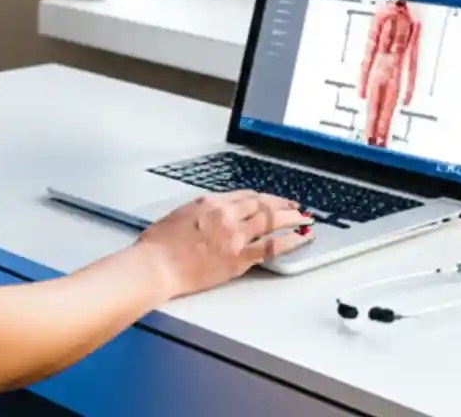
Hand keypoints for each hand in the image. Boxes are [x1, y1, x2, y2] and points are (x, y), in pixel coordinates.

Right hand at [135, 191, 313, 297]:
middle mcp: (227, 214)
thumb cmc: (158, 245)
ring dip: (292, 218)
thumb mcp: (179, 215)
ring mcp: (235, 236)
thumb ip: (200, 212)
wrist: (156, 265)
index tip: (270, 200)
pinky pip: (272, 247)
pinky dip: (290, 241)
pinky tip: (302, 238)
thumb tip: (210, 215)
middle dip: (281, 204)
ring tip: (305, 218)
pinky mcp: (239, 258)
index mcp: (211, 202)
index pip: (245, 196)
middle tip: (294, 206)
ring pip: (272, 221)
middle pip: (263, 204)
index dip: (262, 198)